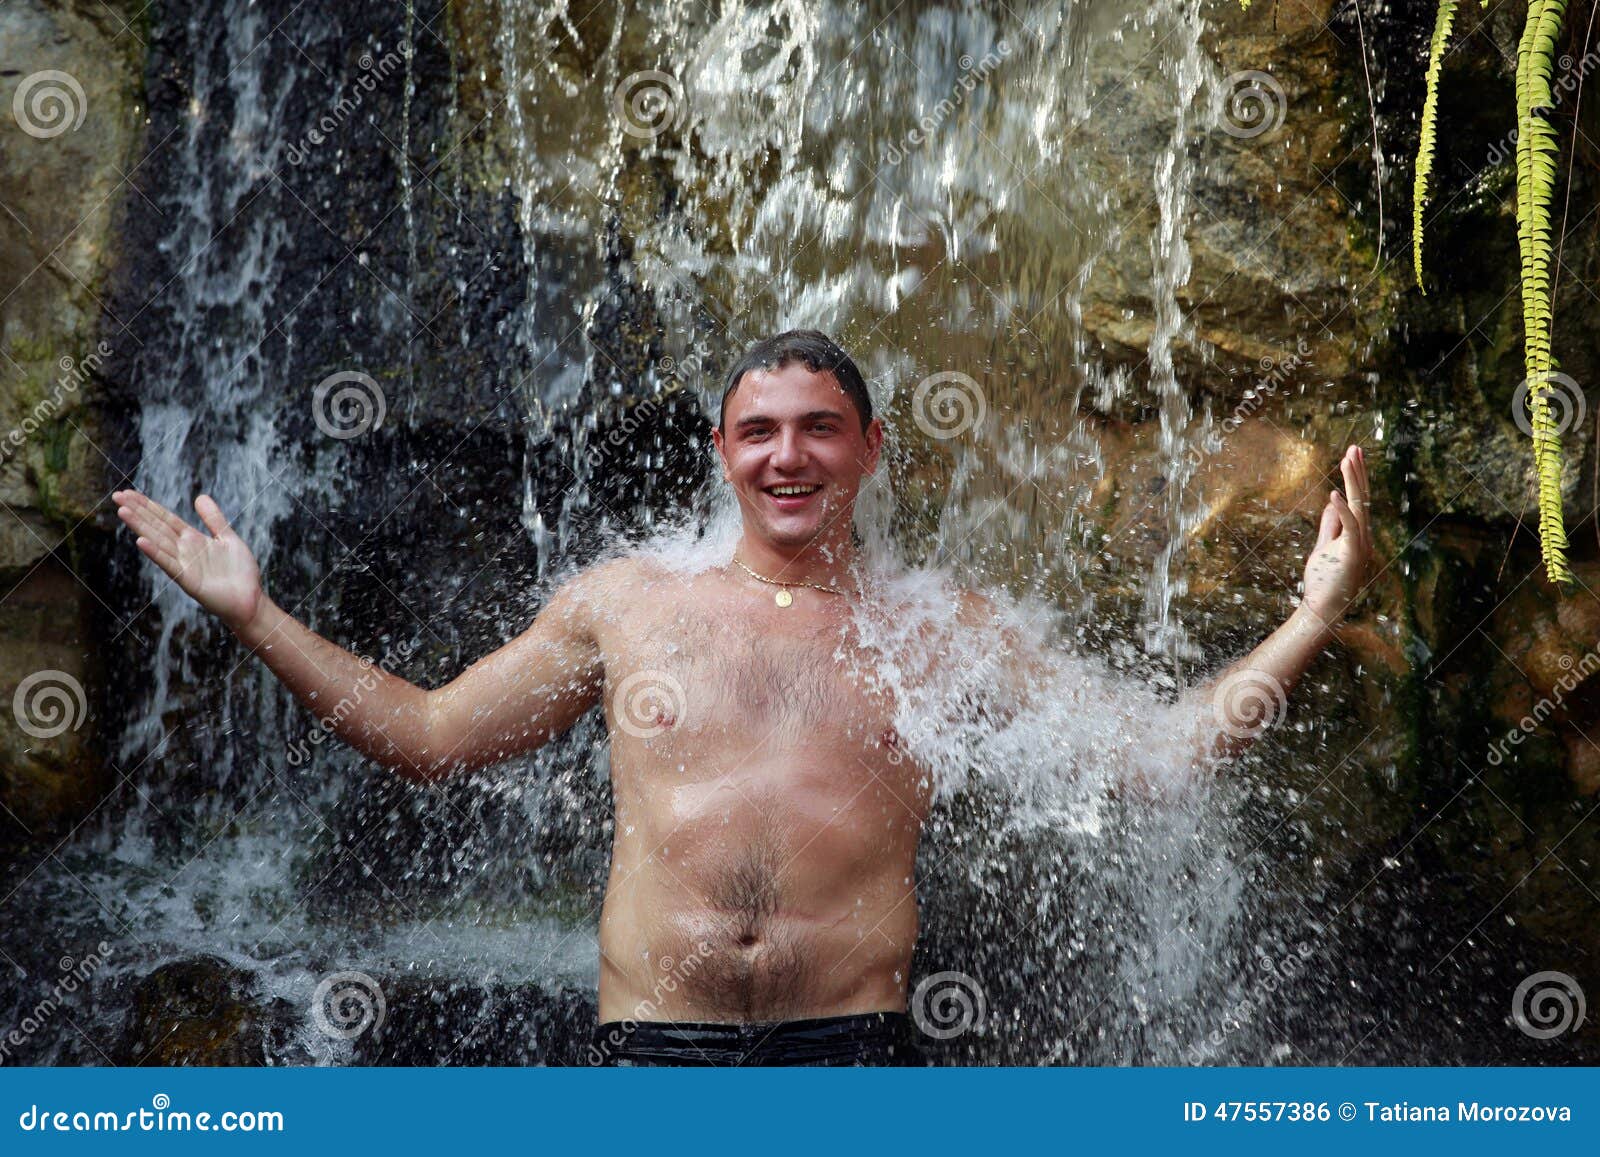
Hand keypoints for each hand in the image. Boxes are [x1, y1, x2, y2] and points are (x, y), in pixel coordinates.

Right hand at [113, 490, 262, 631]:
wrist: (250, 601)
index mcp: (193, 539)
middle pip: (157, 527)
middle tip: (117, 496)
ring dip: (141, 527)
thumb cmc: (240, 573)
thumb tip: (200, 496)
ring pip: (158, 542)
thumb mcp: (228, 538)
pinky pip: (170, 564)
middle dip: (138, 511)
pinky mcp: (189, 581)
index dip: (148, 505)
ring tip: (123, 511)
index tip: (128, 493)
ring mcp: (184, 565)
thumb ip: (214, 519)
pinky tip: (141, 542)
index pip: (165, 518)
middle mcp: (184, 551)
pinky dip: (156, 553)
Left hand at [1300, 445, 1373, 629]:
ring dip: (1353, 481)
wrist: (1324, 608)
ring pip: (1359, 506)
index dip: (1356, 477)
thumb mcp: (1324, 546)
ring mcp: (1360, 544)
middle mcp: (1363, 536)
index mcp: (1357, 533)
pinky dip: (1342, 509)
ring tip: (1348, 458)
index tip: (1352, 455)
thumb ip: (1330, 525)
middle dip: (1358, 471)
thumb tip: (1332, 502)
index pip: (1358, 500)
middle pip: (1363, 497)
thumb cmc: (1323, 580)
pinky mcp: (1352, 553)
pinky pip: (1349, 527)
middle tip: (1355, 447)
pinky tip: (1335, 493)